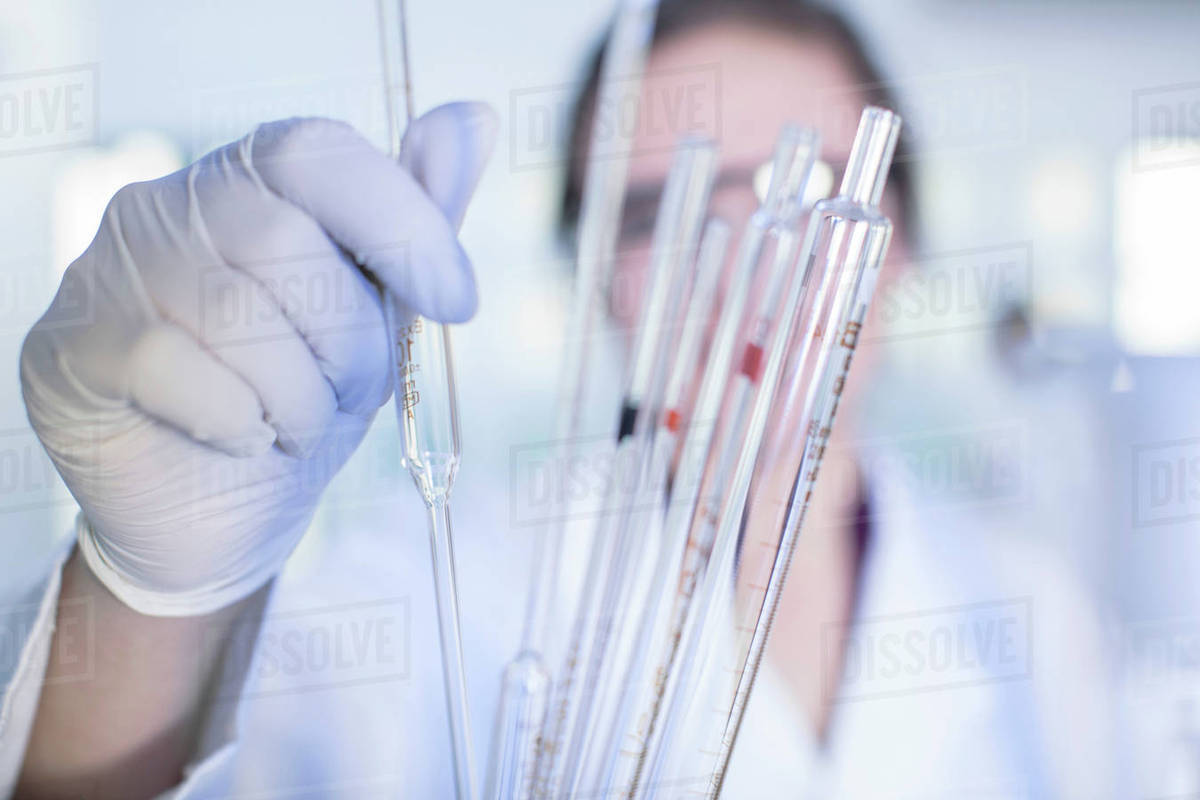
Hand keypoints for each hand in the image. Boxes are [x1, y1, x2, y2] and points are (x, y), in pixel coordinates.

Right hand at [20, 102, 497, 615]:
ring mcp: (105, 274)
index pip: (317, 152)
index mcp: (244, 182)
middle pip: (282, 240)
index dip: (401, 224)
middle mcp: (163, 207)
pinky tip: (237, 440)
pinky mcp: (71, 349)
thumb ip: (418, 222)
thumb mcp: (379, 312)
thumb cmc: (300, 400)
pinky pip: (175, 367)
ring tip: (290, 424)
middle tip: (338, 392)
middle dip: (346, 339)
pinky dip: (237, 424)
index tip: (456, 302)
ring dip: (299, 396)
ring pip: (235, 313)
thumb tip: (472, 118)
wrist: (221, 514)